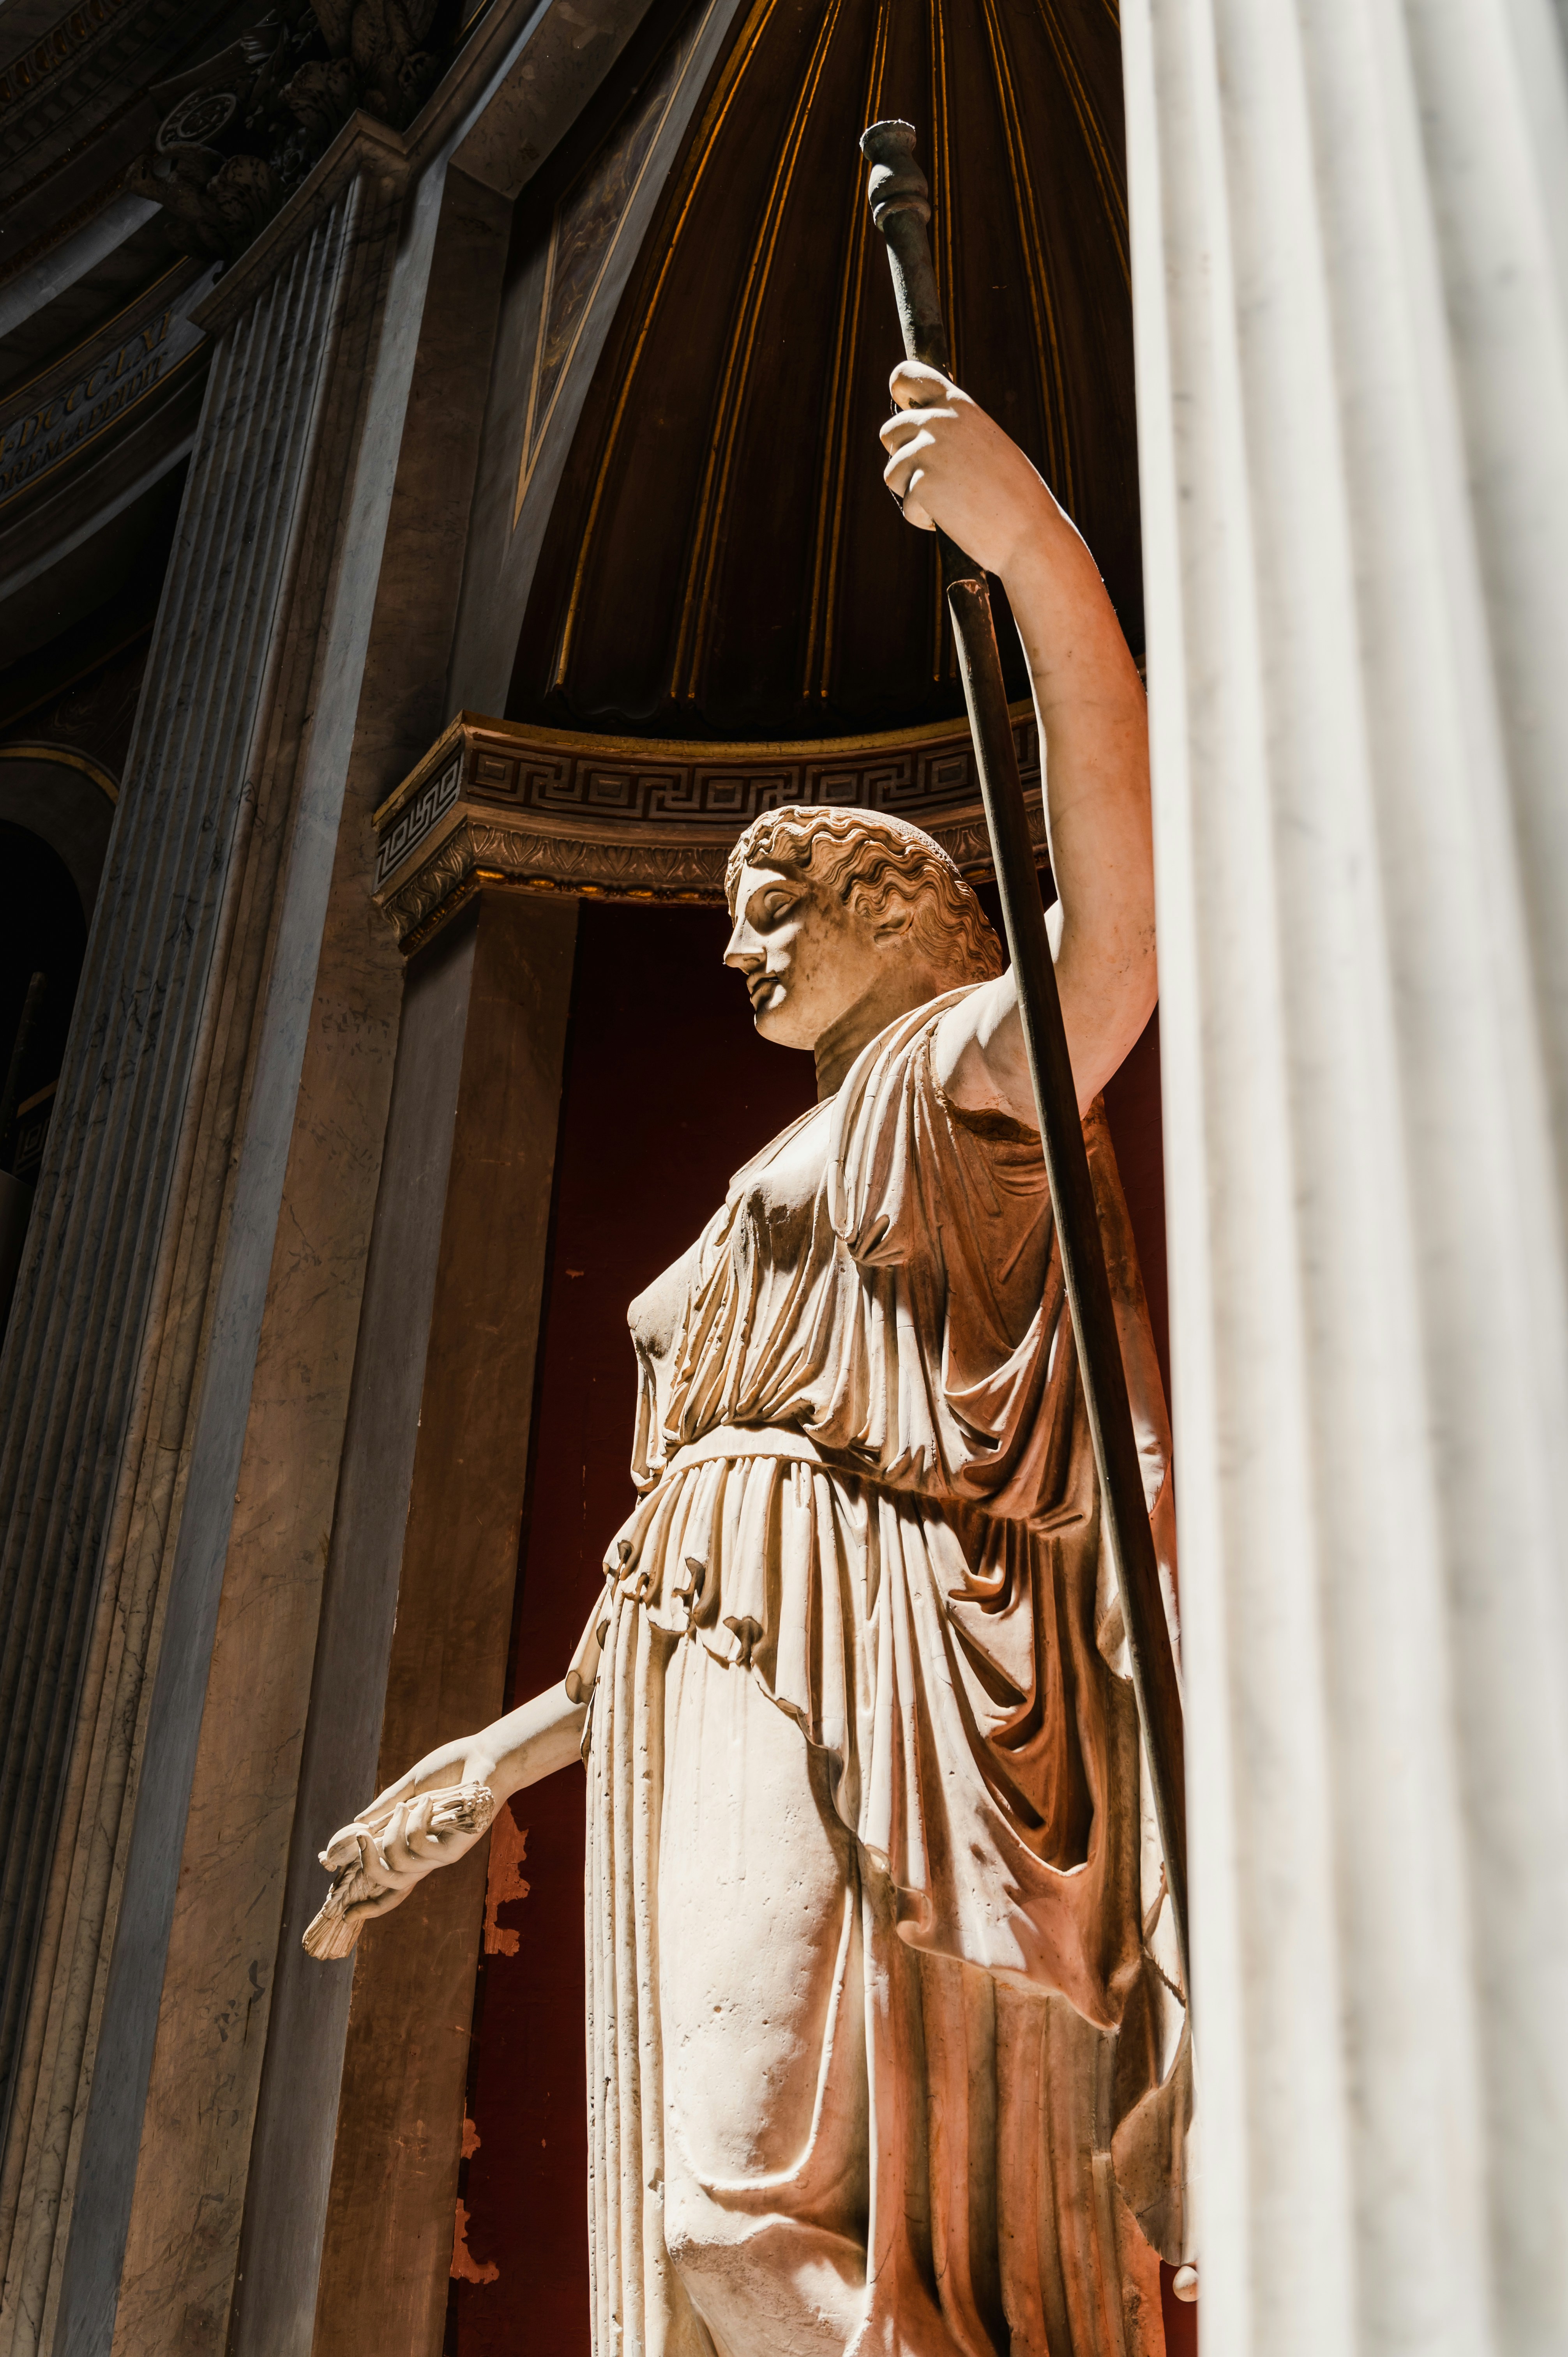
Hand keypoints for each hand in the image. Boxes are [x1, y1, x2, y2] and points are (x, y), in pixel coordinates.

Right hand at [302, 1732, 499, 1958]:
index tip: (347, 1914)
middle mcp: (430, 1857)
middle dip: (368, 1863)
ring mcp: (444, 1854)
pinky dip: (416, 1821)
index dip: (371, 1905)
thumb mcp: (410, 1788)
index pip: (393, 1884)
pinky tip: (429, 1801)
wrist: (487, 1756)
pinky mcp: (457, 1848)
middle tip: (359, 1835)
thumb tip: (354, 1826)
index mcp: (417, 1847)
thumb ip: (384, 1808)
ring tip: (408, 1803)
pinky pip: (420, 1845)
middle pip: (391, 1883)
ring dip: (393, 1831)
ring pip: (401, 1864)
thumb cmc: (452, 1769)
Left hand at [879, 361, 1054, 577]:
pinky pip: (906, 505)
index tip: (903, 406)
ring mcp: (926, 451)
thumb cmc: (1015, 494)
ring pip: (892, 472)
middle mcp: (938, 421)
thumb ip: (955, 432)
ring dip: (912, 493)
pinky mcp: (920, 485)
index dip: (900, 393)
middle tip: (934, 480)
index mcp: (958, 405)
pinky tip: (954, 520)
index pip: (906, 377)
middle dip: (904, 459)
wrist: (1028, 530)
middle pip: (890, 431)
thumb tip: (920, 434)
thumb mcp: (987, 444)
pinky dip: (924, 519)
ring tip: (949, 503)